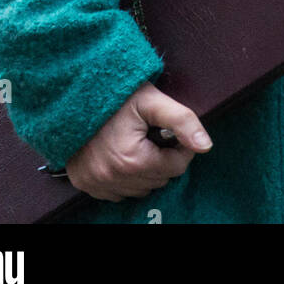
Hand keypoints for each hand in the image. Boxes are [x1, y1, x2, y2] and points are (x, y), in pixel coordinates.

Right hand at [65, 81, 212, 201]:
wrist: (76, 92)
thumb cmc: (118, 94)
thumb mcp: (153, 101)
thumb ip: (182, 121)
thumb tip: (206, 146)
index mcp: (132, 160)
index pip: (176, 167)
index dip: (179, 146)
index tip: (170, 130)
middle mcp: (112, 178)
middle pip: (158, 180)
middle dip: (162, 158)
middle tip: (152, 134)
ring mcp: (96, 183)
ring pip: (139, 189)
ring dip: (145, 170)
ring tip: (137, 142)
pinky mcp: (84, 183)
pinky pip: (117, 192)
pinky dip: (124, 178)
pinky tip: (122, 155)